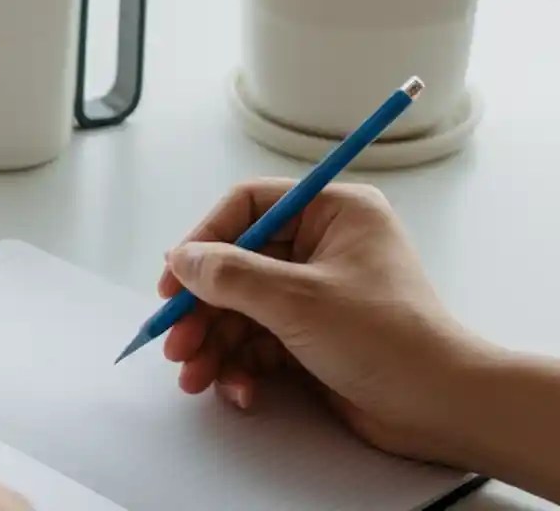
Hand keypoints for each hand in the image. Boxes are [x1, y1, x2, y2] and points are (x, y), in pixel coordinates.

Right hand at [157, 178, 492, 465]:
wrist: (442, 409)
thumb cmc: (386, 339)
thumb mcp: (297, 299)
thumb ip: (230, 275)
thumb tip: (181, 260)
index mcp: (333, 213)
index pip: (248, 206)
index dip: (204, 241)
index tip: (173, 281)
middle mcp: (324, 246)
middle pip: (237, 265)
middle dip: (203, 309)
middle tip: (176, 343)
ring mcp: (317, 293)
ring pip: (242, 309)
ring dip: (214, 344)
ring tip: (195, 377)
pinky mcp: (313, 336)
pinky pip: (259, 341)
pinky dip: (241, 366)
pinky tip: (236, 391)